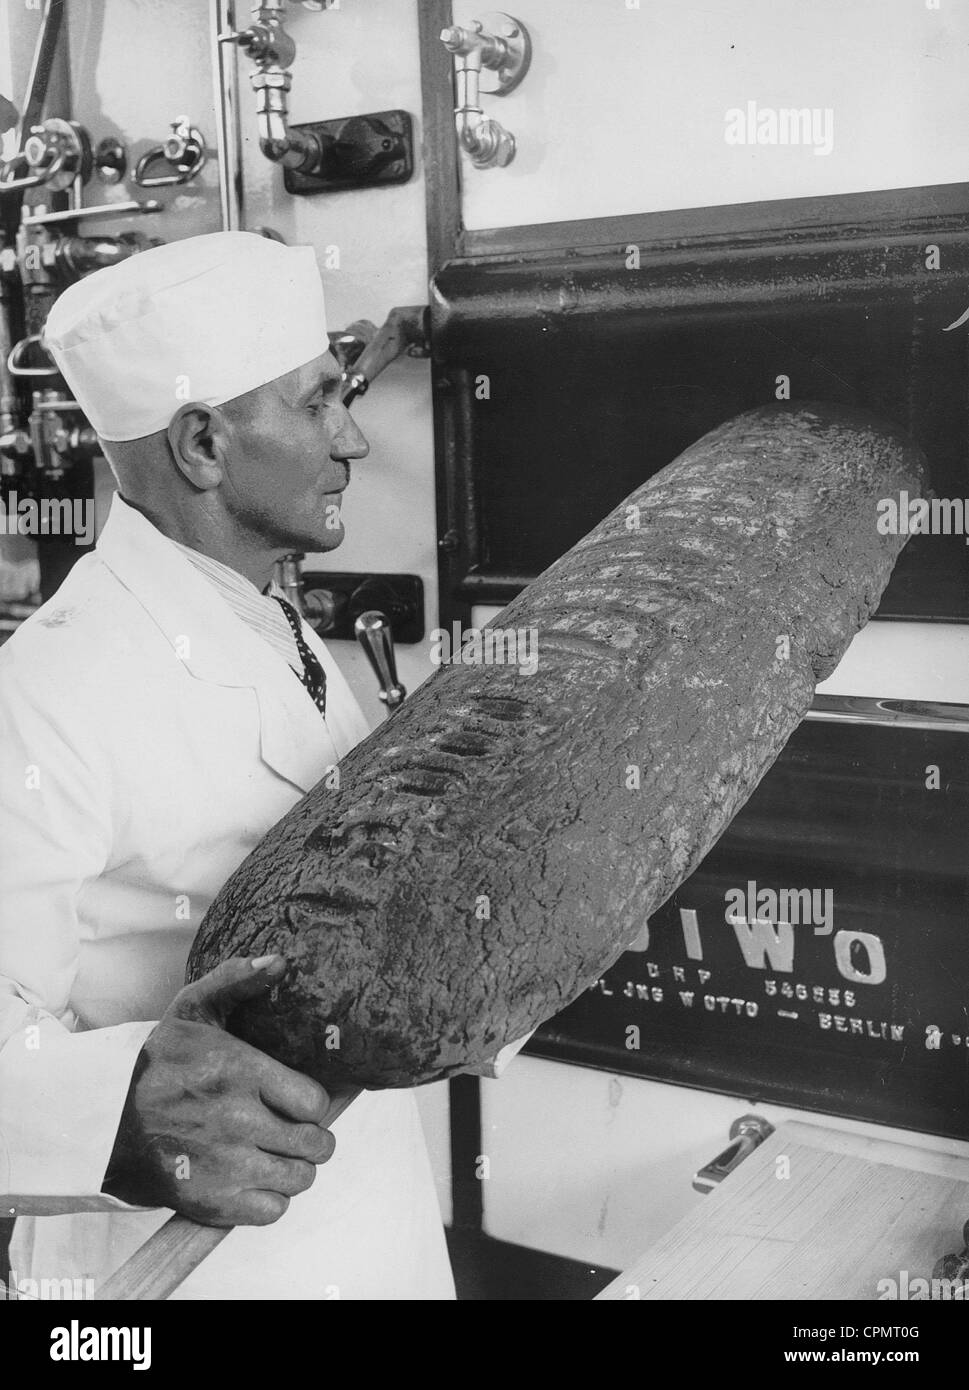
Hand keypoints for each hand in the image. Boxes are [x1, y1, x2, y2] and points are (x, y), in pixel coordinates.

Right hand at [103, 955, 334, 1226]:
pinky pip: (272, 1212)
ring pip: (300, 1179)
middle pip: (316, 1143)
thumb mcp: (192, 1009)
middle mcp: (238, 1120)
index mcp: (241, 1071)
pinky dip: (270, 1200)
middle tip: (295, 1131)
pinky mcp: (210, 1202)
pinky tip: (254, 1180)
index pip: (316, 1102)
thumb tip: (283, 960)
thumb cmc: (155, 1062)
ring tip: (276, 1155)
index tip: (298, 1101)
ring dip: (294, 1169)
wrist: (100, 1120)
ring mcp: (226, 1165)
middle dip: (312, 1137)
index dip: (313, 1103)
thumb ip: (238, 979)